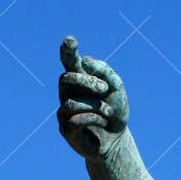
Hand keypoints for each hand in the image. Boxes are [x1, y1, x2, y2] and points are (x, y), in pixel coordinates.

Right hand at [57, 36, 128, 157]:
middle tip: (105, 87)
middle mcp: (68, 92)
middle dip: (86, 81)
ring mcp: (64, 110)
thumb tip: (85, 62)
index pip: (70, 61)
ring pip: (72, 101)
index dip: (68, 50)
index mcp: (80, 78)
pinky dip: (94, 118)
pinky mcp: (65, 128)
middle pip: (67, 77)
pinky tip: (103, 121)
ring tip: (109, 111)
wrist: (116, 139)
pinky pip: (75, 119)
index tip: (71, 40)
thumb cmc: (114, 109)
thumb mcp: (116, 88)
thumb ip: (104, 71)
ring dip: (95, 105)